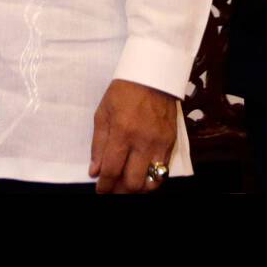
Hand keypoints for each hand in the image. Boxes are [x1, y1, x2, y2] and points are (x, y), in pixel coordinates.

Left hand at [88, 79, 177, 193]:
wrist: (153, 75)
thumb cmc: (123, 92)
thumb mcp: (103, 113)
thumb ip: (98, 145)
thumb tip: (95, 172)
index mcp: (122, 132)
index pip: (112, 170)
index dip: (104, 186)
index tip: (100, 190)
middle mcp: (142, 141)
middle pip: (133, 182)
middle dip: (120, 191)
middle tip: (113, 189)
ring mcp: (159, 143)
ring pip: (151, 182)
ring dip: (138, 188)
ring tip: (128, 184)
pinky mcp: (171, 143)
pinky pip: (163, 171)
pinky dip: (152, 179)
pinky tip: (143, 175)